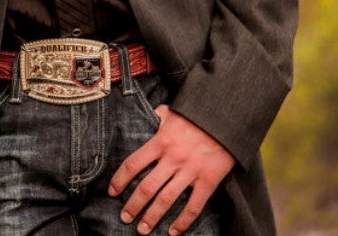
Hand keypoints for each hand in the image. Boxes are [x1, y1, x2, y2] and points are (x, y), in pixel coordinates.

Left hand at [108, 105, 233, 234]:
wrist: (225, 120)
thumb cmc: (195, 116)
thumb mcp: (171, 112)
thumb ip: (156, 118)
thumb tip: (145, 120)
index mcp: (161, 141)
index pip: (133, 163)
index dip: (120, 179)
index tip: (112, 192)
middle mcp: (173, 158)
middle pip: (147, 187)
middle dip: (133, 205)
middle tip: (125, 217)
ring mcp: (190, 171)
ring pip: (166, 200)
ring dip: (152, 217)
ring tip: (143, 229)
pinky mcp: (208, 181)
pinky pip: (193, 206)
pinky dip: (183, 222)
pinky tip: (173, 231)